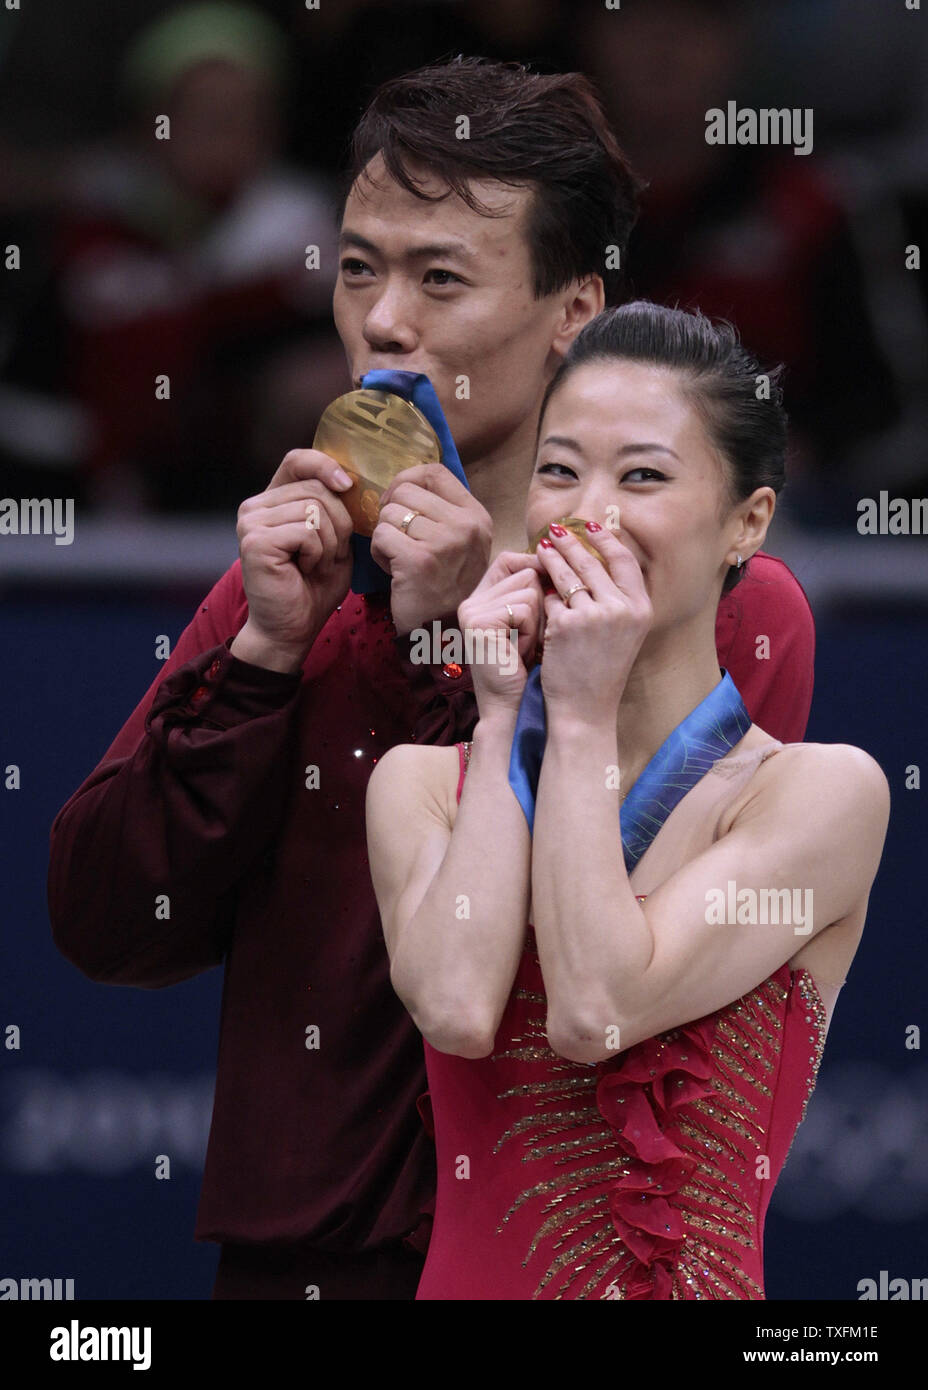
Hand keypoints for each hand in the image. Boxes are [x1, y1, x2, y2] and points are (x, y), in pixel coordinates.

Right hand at [232, 449, 354, 669]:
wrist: (292, 628)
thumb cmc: (314, 586)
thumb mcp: (334, 539)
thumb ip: (338, 508)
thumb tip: (353, 479)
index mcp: (273, 500)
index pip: (298, 460)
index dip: (325, 465)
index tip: (349, 485)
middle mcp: (255, 506)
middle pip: (317, 489)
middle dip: (339, 524)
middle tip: (328, 556)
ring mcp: (250, 522)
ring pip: (315, 509)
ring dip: (330, 543)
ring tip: (316, 565)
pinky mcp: (255, 541)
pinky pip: (307, 531)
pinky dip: (318, 554)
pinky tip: (305, 570)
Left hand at [371, 464, 492, 635]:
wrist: (443, 635)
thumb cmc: (445, 588)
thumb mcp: (458, 544)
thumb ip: (440, 512)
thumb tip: (401, 483)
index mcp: (477, 516)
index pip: (433, 471)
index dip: (406, 480)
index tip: (397, 502)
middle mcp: (466, 525)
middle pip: (405, 490)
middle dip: (391, 513)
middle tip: (398, 541)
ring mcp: (445, 541)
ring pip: (389, 513)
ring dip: (384, 535)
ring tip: (398, 559)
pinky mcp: (419, 560)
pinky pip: (381, 534)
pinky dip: (378, 552)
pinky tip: (392, 570)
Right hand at [457, 551, 546, 716]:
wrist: (511, 709)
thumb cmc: (527, 671)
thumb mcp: (531, 624)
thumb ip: (536, 593)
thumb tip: (560, 560)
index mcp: (480, 599)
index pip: (510, 560)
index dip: (536, 567)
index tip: (555, 585)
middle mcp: (471, 601)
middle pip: (525, 572)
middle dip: (541, 605)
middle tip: (532, 639)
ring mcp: (471, 610)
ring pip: (529, 589)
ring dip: (538, 621)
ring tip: (526, 647)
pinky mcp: (478, 621)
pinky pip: (523, 608)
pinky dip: (531, 632)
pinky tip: (520, 653)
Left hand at [535, 523, 651, 726]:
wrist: (585, 709)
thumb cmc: (601, 672)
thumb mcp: (623, 633)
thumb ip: (616, 600)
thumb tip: (596, 561)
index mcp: (641, 609)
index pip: (624, 561)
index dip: (607, 540)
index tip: (591, 526)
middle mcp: (622, 609)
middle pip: (592, 563)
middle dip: (571, 543)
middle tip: (555, 531)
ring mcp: (594, 616)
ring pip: (568, 577)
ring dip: (552, 558)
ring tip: (540, 548)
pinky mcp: (566, 625)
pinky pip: (551, 600)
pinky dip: (543, 595)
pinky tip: (534, 587)